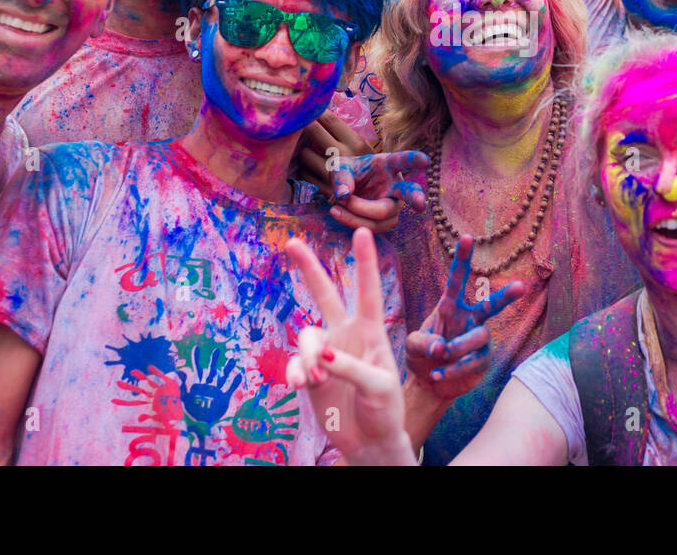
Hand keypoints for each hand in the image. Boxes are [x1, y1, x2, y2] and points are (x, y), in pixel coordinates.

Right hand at [285, 228, 414, 464]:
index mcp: (372, 332)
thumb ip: (351, 367)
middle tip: (292, 243)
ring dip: (309, 357)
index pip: (367, 291)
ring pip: (307, 338)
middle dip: (309, 269)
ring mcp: (326, 354)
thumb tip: (321, 357)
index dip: (364, 262)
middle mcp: (347, 336)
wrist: (370, 443)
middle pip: (325, 295)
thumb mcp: (379, 387)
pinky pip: (294, 365)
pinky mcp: (309, 375)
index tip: (362, 232)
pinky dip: (295, 373)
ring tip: (318, 380)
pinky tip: (301, 386)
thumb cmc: (385, 410)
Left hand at [298, 109, 373, 196]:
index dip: (316, 111)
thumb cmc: (369, 171)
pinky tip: (315, 173)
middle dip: (305, 125)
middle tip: (301, 124)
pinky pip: (304, 174)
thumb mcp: (363, 150)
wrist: (380, 202)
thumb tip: (321, 115)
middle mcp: (343, 156)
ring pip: (304, 153)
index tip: (311, 109)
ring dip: (306, 153)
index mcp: (356, 143)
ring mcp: (333, 174)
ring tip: (313, 155)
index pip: (329, 118)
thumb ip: (344, 136)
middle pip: (313, 130)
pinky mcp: (324, 190)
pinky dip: (307, 172)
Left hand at [328, 150, 428, 232]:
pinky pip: (374, 227)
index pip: (403, 160)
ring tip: (336, 207)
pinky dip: (353, 222)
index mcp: (388, 166)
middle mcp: (396, 186)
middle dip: (416, 198)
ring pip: (385, 215)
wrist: (342, 191)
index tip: (426, 161)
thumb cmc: (346, 174)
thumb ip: (341, 177)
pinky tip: (338, 213)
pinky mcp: (385, 221)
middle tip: (420, 206)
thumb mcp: (339, 168)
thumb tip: (344, 194)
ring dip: (359, 214)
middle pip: (409, 192)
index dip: (414, 160)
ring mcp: (393, 205)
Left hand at [406, 236, 524, 400]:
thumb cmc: (421, 356)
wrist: (428, 385)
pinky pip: (474, 362)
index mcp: (450, 307)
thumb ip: (423, 342)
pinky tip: (439, 375)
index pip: (457, 279)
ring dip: (457, 348)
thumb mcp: (413, 346)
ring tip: (441, 356)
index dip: (462, 258)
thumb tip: (442, 347)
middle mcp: (469, 319)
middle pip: (490, 305)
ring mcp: (479, 340)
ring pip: (478, 337)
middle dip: (506, 295)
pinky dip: (453, 370)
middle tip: (521, 287)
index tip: (467, 237)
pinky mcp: (483, 360)